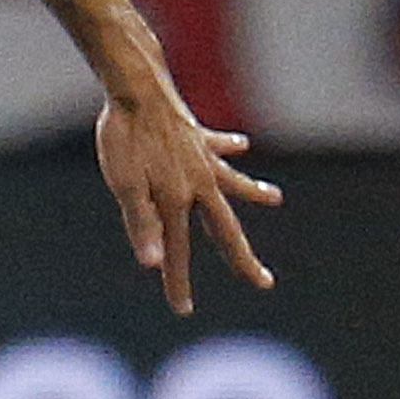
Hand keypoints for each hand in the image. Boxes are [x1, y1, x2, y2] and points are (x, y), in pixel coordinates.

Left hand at [94, 92, 276, 313]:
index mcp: (177, 201)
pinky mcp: (197, 135)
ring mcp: (202, 158)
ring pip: (233, 182)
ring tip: (275, 199)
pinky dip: (229, 147)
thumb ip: (140, 224)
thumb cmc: (124, 139)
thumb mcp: (124, 185)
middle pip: (224, 228)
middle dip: (241, 258)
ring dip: (253, 192)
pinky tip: (241, 146)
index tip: (182, 310)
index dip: (177, 282)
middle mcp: (199, 183)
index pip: (177, 252)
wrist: (136, 88)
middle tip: (264, 282)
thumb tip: (153, 264)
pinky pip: (217, 145)